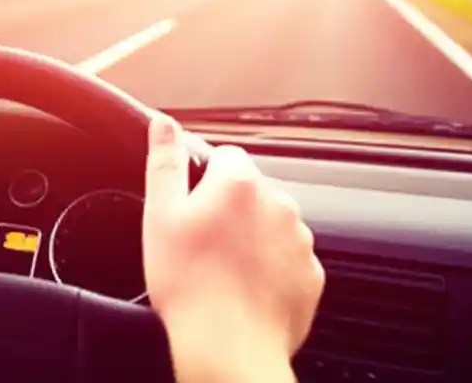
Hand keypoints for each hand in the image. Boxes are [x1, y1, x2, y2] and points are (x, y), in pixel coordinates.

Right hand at [142, 114, 323, 382]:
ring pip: (272, 225)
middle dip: (230, 209)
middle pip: (251, 191)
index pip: (226, 157)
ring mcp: (299, 240)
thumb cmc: (189, 285)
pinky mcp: (311, 274)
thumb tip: (164, 124)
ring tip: (222, 270)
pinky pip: (289, 260)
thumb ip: (165, 162)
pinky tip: (245, 288)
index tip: (191, 208)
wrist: (228, 347)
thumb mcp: (161, 215)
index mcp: (239, 183)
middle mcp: (277, 204)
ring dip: (253, 238)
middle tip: (201, 244)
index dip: (205, 180)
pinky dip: (271, 268)